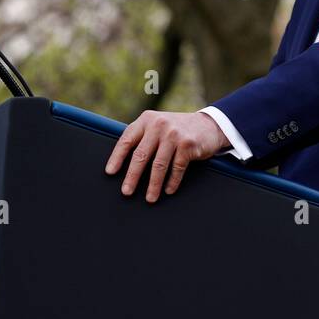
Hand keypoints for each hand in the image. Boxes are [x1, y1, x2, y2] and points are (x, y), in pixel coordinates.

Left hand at [103, 110, 231, 201]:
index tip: (110, 172)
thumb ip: (142, 137)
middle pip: (141, 155)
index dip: (117, 157)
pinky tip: (168, 190)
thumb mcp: (157, 125)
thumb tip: (123, 163)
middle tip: (126, 191)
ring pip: (159, 165)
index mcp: (146, 120)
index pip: (127, 140)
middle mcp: (159, 124)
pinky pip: (177, 168)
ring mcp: (174, 134)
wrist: (208, 125)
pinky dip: (172, 182)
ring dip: (153, 185)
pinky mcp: (188, 144)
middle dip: (132, 176)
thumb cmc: (177, 129)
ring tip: (150, 198)